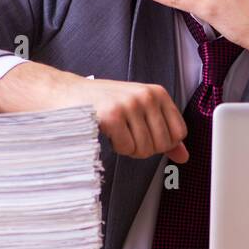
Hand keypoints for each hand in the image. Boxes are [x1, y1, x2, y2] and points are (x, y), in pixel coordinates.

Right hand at [0, 61, 188, 162]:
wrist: (64, 93)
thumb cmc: (101, 102)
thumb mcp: (138, 111)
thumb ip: (163, 131)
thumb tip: (183, 155)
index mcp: (157, 93)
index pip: (179, 133)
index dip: (162, 142)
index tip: (145, 134)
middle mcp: (146, 96)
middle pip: (163, 144)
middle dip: (145, 148)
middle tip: (127, 135)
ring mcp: (129, 105)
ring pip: (145, 149)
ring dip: (129, 148)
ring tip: (116, 132)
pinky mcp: (112, 116)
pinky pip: (127, 149)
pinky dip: (116, 147)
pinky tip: (107, 132)